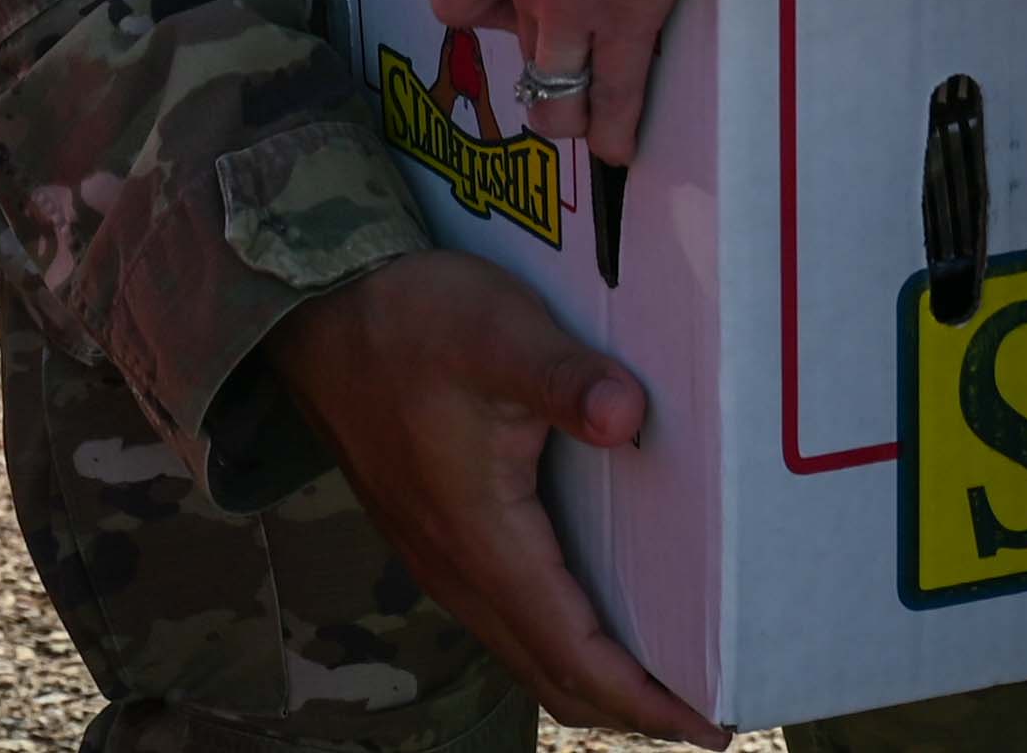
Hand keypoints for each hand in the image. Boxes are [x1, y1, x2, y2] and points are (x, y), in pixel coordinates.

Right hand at [264, 252, 721, 743]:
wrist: (318, 314)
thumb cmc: (408, 322)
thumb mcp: (498, 332)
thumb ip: (564, 377)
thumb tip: (627, 415)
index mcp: (483, 539)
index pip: (573, 651)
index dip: (642, 698)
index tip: (709, 725)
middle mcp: (458, 569)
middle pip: (552, 674)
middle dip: (629, 705)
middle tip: (706, 714)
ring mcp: (440, 559)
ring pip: (524, 652)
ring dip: (591, 677)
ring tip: (661, 674)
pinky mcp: (434, 536)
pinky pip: (504, 620)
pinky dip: (556, 641)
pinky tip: (591, 611)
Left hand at [429, 0, 706, 169]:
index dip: (480, 0)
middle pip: (508, 45)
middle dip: (530, 58)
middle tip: (557, 51)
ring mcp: (578, 3)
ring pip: (555, 89)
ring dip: (568, 109)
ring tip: (586, 126)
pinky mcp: (634, 17)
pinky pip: (619, 94)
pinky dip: (620, 127)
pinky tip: (623, 151)